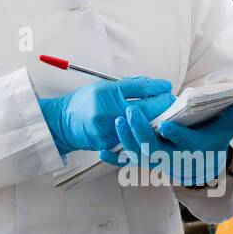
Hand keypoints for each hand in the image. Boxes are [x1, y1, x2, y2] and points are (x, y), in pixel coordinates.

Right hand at [38, 76, 175, 157]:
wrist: (62, 124)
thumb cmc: (83, 102)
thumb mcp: (104, 86)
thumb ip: (133, 86)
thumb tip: (158, 85)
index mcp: (109, 97)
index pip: (143, 93)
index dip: (160, 90)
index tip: (166, 88)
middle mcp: (111, 116)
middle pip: (148, 113)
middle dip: (164, 107)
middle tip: (170, 102)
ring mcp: (112, 135)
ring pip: (145, 129)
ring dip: (157, 121)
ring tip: (162, 115)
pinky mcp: (112, 148)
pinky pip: (136, 141)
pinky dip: (145, 135)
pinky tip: (150, 131)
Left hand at [102, 98, 232, 185]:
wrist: (201, 167)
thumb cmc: (211, 142)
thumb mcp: (223, 130)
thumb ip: (232, 116)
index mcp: (194, 148)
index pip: (185, 143)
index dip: (175, 136)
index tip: (164, 125)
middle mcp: (175, 158)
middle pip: (155, 150)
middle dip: (141, 133)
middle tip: (130, 113)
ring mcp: (158, 163)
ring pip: (139, 155)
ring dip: (126, 140)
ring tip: (117, 121)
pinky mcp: (146, 163)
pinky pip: (129, 163)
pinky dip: (115, 158)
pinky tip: (102, 150)